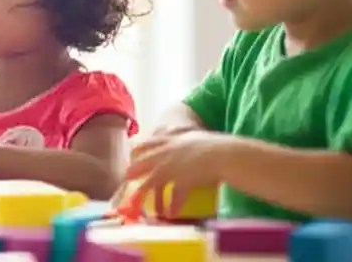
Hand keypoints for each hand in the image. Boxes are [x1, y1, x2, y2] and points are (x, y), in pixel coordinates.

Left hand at [124, 130, 238, 216]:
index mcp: (170, 141)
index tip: (132, 156)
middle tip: (126, 179)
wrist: (225, 153)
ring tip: (139, 206)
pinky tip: (170, 214)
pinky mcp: (183, 180)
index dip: (137, 150)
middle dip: (133, 172)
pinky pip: (174, 196)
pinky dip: (172, 205)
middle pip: (143, 164)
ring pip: (153, 183)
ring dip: (147, 196)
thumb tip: (181, 137)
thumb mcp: (194, 137)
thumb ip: (185, 138)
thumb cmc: (214, 145)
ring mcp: (174, 168)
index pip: (147, 144)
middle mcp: (168, 154)